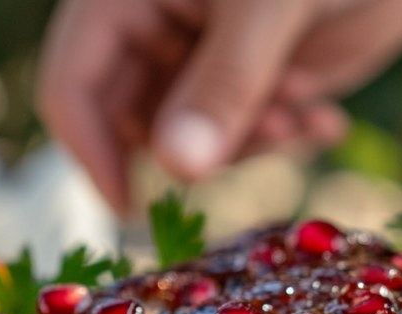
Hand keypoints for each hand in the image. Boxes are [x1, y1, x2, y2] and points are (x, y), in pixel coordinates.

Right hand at [37, 0, 401, 211]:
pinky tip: (328, 120)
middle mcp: (158, 26)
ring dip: (248, 145)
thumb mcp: (270, 6)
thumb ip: (225, 84)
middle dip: (196, 146)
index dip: (91, 147)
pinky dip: (285, 139)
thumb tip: (178, 168)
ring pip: (195, 141)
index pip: (74, 79)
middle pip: (136, 120)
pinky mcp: (258, 79)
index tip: (129, 206)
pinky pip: (248, 136)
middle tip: (262, 132)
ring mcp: (207, 55)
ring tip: (298, 113)